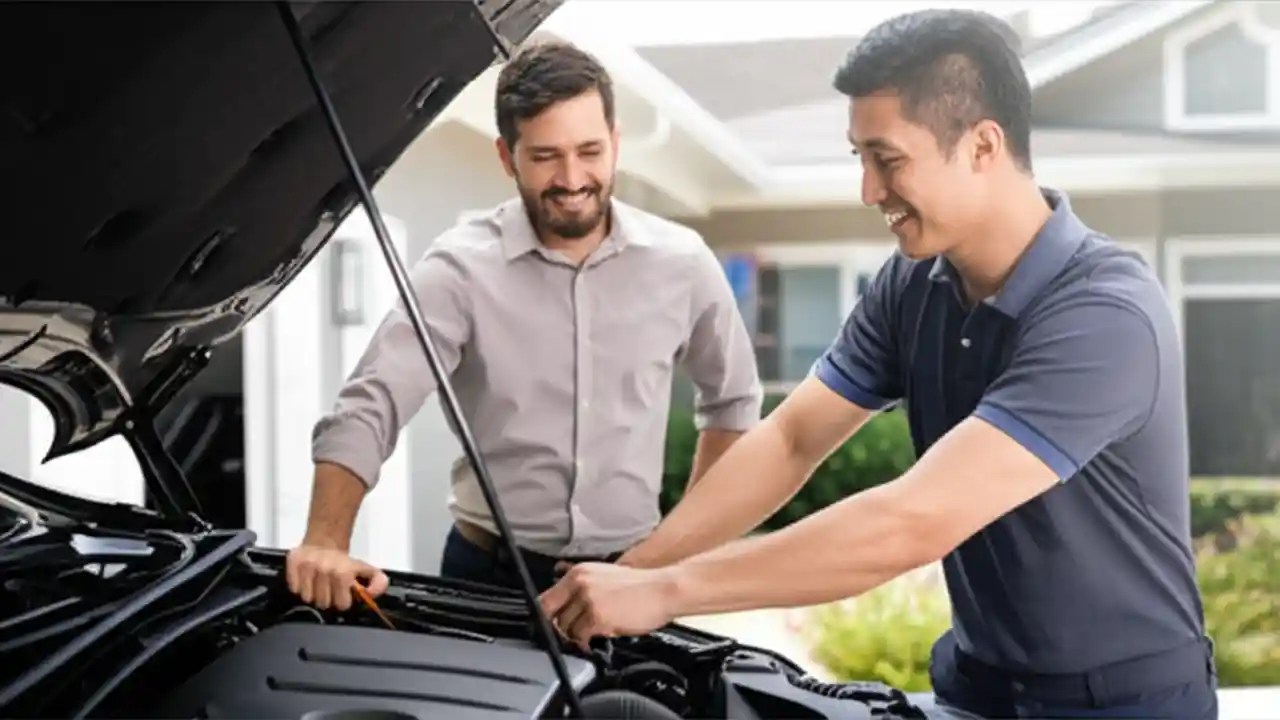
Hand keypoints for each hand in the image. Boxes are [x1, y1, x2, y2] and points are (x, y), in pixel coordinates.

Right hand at [285, 542, 389, 610]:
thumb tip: (371, 592)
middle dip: (328, 598)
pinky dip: (299, 586)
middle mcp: (325, 569)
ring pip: (307, 598)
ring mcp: (308, 566)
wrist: (326, 540)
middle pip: (323, 603)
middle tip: (330, 587)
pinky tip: (308, 578)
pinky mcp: (293, 564)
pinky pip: (294, 589)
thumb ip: (378, 582)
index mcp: (343, 573)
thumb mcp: (366, 570)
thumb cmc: (343, 560)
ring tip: (318, 582)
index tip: (343, 593)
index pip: (341, 604)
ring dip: (313, 593)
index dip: (343, 600)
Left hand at [539, 562, 678, 648]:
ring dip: (576, 636)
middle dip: (559, 628)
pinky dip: (586, 643)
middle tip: (572, 634)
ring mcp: (588, 600)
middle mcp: (580, 584)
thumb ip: (582, 588)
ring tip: (591, 634)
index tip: (547, 625)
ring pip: (565, 628)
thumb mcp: (604, 577)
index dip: (545, 615)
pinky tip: (597, 640)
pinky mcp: (597, 617)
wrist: (663, 590)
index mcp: (579, 572)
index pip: (545, 597)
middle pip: (550, 614)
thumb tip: (563, 606)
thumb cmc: (640, 586)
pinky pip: (580, 637)